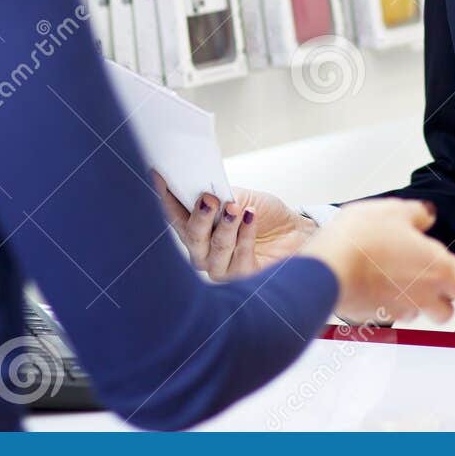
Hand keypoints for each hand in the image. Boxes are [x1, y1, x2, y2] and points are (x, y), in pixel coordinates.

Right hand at [153, 172, 317, 279]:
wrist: (293, 231)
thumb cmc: (262, 214)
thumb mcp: (240, 197)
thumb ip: (220, 197)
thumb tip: (203, 191)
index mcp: (196, 229)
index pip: (175, 215)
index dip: (165, 197)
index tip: (161, 178)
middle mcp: (203, 252)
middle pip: (192, 237)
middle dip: (199, 217)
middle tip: (208, 199)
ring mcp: (220, 267)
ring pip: (216, 248)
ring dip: (226, 226)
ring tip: (235, 208)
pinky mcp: (242, 277)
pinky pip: (240, 256)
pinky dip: (246, 234)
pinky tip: (251, 218)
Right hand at [300, 199, 454, 324]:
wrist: (327, 268)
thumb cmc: (362, 239)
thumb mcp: (393, 210)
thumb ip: (417, 215)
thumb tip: (425, 217)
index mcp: (438, 269)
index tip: (450, 271)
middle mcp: (423, 296)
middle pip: (445, 311)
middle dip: (438, 298)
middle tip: (422, 276)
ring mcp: (398, 311)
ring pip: (415, 313)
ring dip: (409, 299)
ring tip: (389, 273)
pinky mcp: (374, 318)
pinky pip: (387, 315)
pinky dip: (383, 302)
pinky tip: (369, 280)